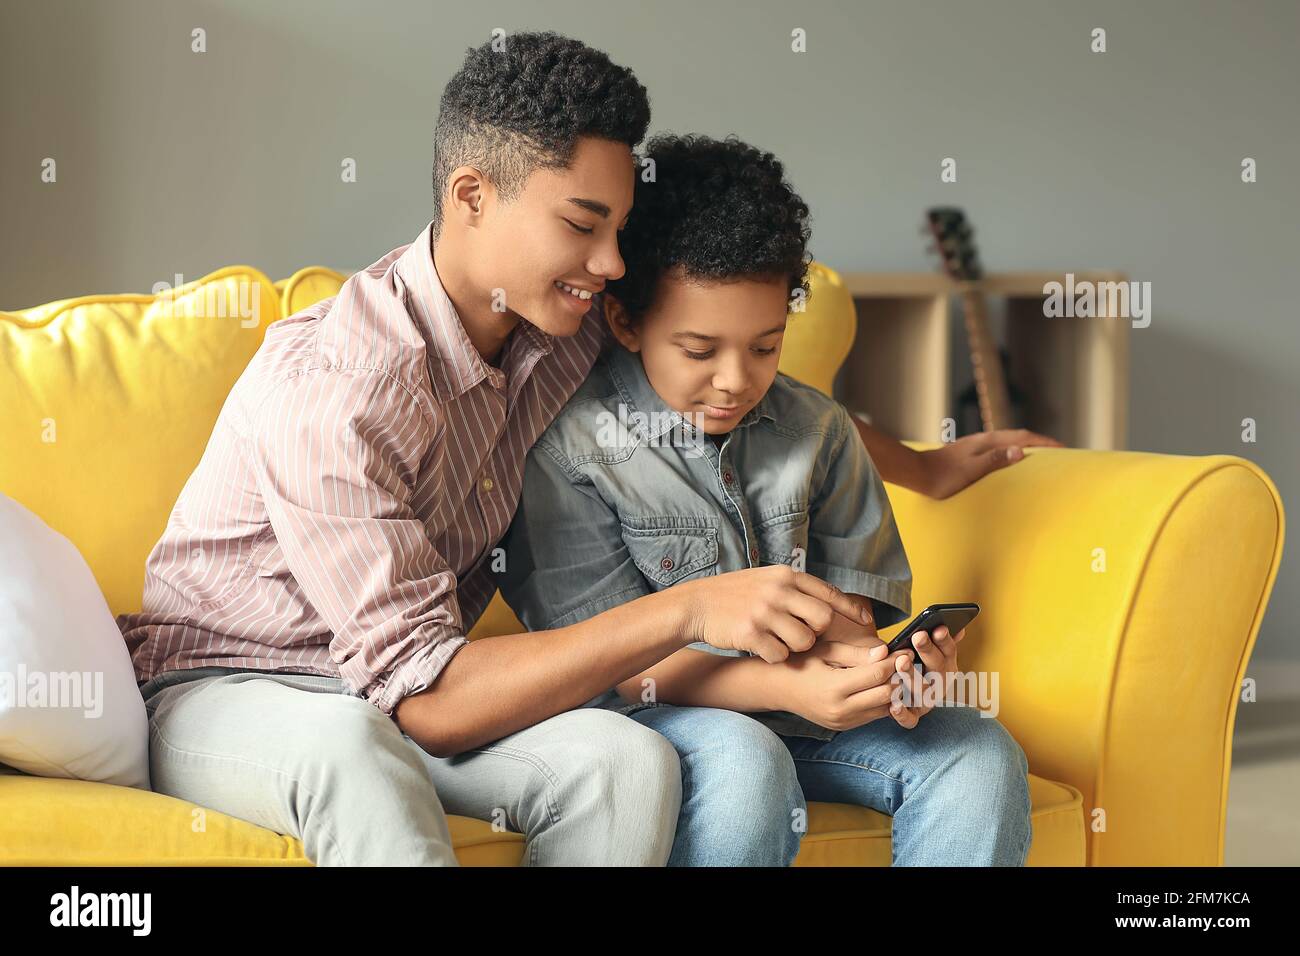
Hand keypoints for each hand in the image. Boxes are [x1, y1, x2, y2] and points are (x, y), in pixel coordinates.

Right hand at [680, 566, 874, 662]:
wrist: (698, 604)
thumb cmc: (735, 594)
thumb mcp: (766, 579)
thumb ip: (795, 587)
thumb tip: (830, 600)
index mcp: (785, 576)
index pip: (828, 592)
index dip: (850, 609)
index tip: (866, 620)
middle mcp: (778, 591)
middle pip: (822, 620)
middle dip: (818, 633)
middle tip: (803, 635)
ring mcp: (764, 612)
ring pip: (804, 641)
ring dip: (797, 648)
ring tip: (779, 641)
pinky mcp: (750, 633)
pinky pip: (780, 655)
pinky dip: (776, 657)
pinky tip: (763, 648)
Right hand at [778, 639, 922, 730]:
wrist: (779, 689)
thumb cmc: (802, 663)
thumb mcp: (826, 651)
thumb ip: (856, 653)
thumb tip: (885, 651)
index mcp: (834, 687)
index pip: (876, 675)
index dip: (895, 662)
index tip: (906, 650)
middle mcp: (841, 709)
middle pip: (886, 695)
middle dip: (900, 677)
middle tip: (908, 662)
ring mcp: (844, 721)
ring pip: (885, 708)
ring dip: (896, 691)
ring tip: (901, 674)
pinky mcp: (846, 727)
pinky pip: (874, 715)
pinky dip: (884, 701)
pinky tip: (886, 685)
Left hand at [889, 625, 966, 723]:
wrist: (903, 692)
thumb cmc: (916, 664)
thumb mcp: (929, 649)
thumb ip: (942, 639)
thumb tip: (960, 628)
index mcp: (947, 665)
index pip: (949, 651)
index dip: (945, 640)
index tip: (939, 628)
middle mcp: (940, 684)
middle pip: (937, 668)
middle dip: (928, 651)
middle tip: (918, 636)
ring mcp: (927, 702)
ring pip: (922, 692)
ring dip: (912, 677)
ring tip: (901, 662)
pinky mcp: (913, 716)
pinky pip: (909, 719)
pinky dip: (902, 714)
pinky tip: (894, 705)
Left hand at [917, 429, 1061, 499]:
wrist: (916, 473)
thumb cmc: (942, 477)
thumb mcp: (970, 471)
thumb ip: (994, 461)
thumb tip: (1020, 452)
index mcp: (987, 442)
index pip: (1023, 437)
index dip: (1044, 442)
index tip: (1064, 447)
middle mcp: (984, 439)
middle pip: (1018, 436)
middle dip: (1041, 441)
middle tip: (1060, 450)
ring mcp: (977, 444)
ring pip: (1009, 440)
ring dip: (1027, 445)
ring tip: (1042, 455)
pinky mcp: (971, 452)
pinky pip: (1000, 447)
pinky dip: (1013, 450)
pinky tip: (1012, 460)